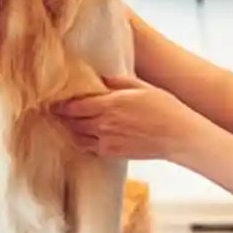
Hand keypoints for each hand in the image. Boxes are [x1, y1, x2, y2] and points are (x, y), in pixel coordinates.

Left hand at [53, 75, 205, 160]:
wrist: (178, 136)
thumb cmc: (164, 107)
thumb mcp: (142, 86)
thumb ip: (118, 82)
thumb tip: (101, 79)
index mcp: (110, 105)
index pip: (74, 106)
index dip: (61, 105)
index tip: (53, 101)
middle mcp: (104, 124)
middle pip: (72, 122)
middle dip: (62, 117)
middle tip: (53, 112)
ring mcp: (107, 141)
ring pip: (78, 136)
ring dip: (70, 129)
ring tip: (64, 123)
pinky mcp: (113, 153)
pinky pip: (89, 148)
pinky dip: (82, 141)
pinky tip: (81, 136)